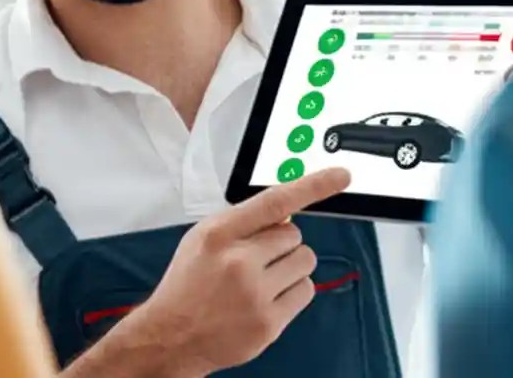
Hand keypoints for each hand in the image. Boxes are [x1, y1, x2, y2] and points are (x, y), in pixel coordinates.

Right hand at [127, 169, 351, 375]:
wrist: (171, 337)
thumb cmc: (189, 284)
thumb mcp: (204, 239)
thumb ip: (244, 223)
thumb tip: (287, 213)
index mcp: (219, 234)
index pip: (275, 201)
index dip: (313, 186)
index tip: (341, 176)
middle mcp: (238, 262)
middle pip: (294, 234)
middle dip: (281, 244)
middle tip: (257, 260)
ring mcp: (256, 294)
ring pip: (305, 261)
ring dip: (291, 267)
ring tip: (263, 280)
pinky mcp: (270, 323)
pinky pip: (306, 291)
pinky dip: (292, 291)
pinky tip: (267, 298)